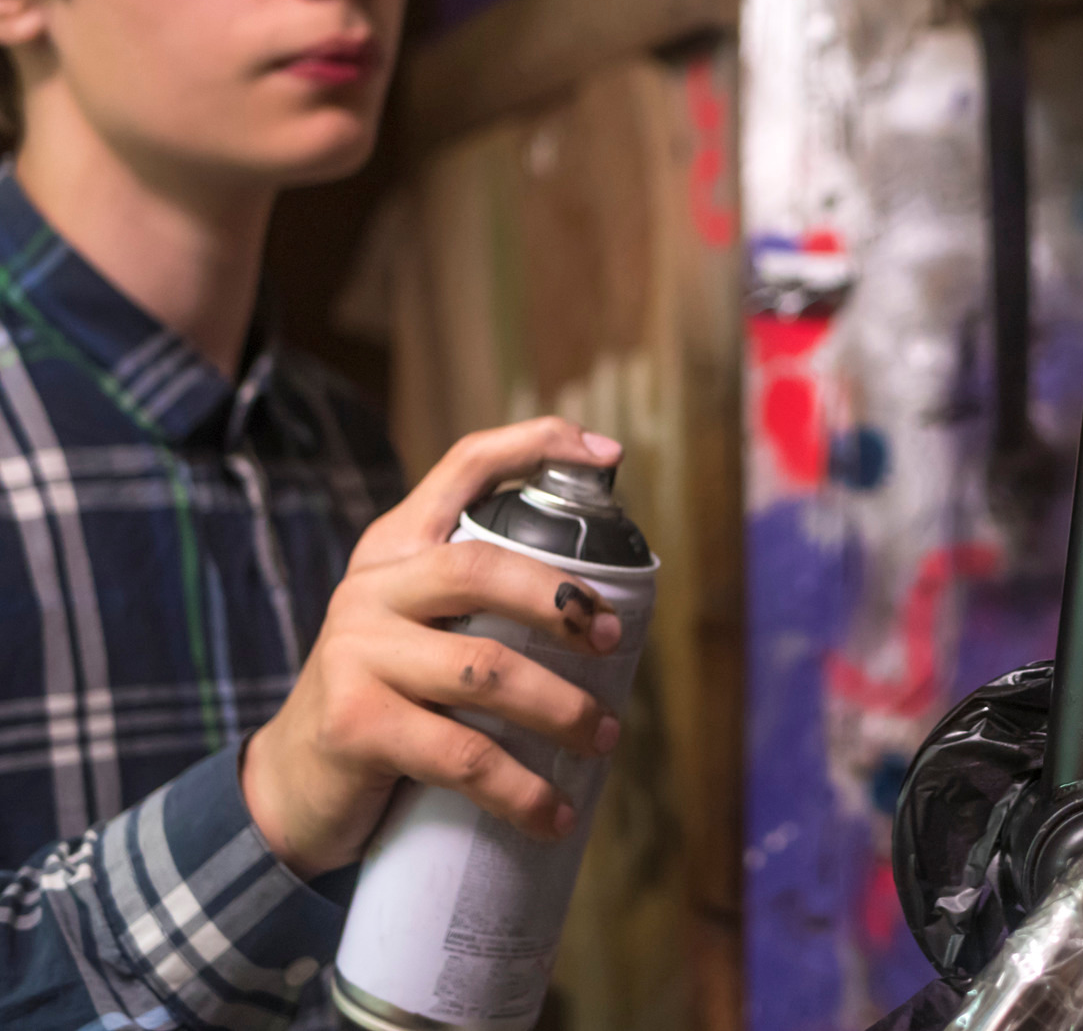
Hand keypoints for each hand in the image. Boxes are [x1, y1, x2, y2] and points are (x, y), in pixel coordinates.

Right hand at [242, 418, 625, 877]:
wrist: (292, 786)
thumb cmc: (390, 697)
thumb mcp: (422, 628)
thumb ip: (481, 602)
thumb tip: (609, 611)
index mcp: (396, 548)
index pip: (464, 466)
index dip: (536, 444)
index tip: (606, 451)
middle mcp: (371, 589)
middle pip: (481, 570)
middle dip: (560, 602)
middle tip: (614, 638)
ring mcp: (356, 654)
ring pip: (485, 670)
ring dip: (561, 709)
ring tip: (604, 736)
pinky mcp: (355, 726)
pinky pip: (462, 755)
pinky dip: (521, 790)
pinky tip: (553, 812)